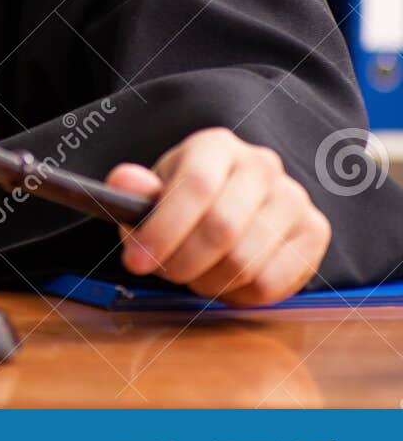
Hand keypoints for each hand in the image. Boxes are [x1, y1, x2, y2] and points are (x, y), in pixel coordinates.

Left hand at [105, 128, 332, 305]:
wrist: (235, 203)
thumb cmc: (186, 199)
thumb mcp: (154, 190)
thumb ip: (135, 190)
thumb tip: (125, 181)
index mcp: (216, 145)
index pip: (196, 186)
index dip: (163, 229)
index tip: (136, 260)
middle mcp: (261, 165)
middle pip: (222, 228)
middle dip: (183, 262)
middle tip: (164, 273)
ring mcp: (294, 197)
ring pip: (247, 261)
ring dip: (208, 281)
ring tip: (193, 274)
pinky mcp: (315, 232)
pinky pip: (272, 283)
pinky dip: (239, 294)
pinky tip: (225, 281)